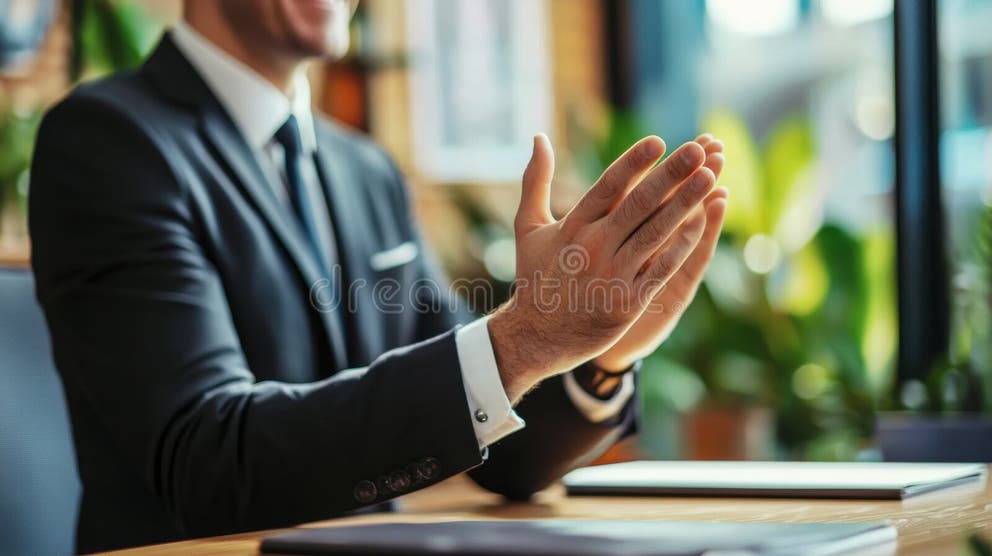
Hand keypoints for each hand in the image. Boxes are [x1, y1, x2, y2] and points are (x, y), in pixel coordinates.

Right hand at [488, 134, 715, 401]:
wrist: (536, 336)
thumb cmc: (535, 277)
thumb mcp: (528, 227)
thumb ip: (535, 181)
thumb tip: (539, 137)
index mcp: (572, 226)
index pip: (608, 187)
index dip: (634, 163)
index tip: (658, 141)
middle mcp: (593, 247)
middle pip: (638, 204)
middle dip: (670, 175)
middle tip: (697, 149)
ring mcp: (613, 274)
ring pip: (656, 232)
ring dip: (685, 203)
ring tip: (710, 176)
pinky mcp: (628, 301)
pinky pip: (662, 267)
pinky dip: (683, 244)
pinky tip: (702, 222)